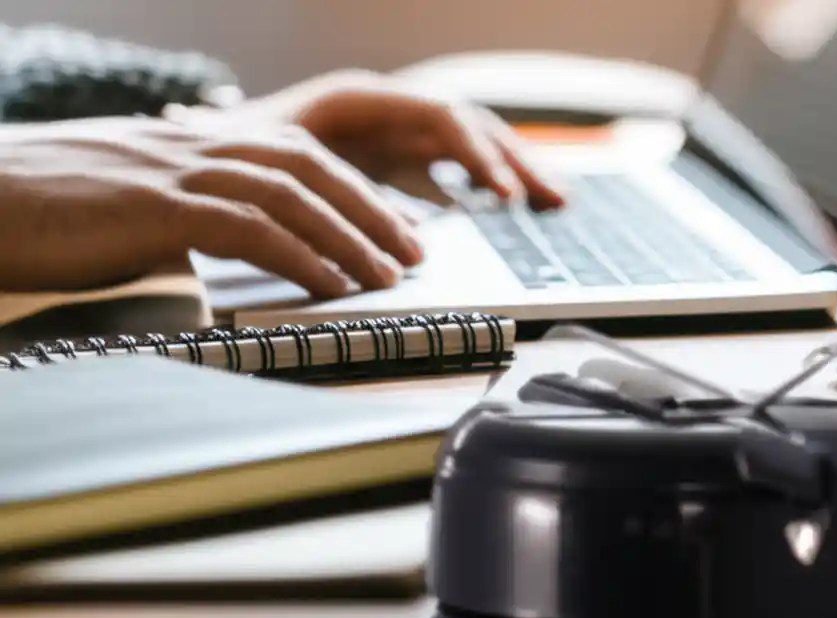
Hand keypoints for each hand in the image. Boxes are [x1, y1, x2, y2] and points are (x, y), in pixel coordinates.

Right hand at [0, 116, 421, 296]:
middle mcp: (190, 147)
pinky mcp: (151, 207)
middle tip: (414, 249)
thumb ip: (177, 210)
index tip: (388, 223)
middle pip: (307, 166)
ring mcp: (172, 172)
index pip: (290, 154)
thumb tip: (218, 239)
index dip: (348, 187)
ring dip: (349, 236)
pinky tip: (331, 285)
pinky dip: (299, 256)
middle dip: (370, 208)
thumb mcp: (122, 201)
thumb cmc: (36, 208)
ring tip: (389, 275)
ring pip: (289, 194)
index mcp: (188, 143)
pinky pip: (246, 227)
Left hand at [203, 69, 565, 209]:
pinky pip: (456, 165)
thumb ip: (315, 179)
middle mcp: (385, 111)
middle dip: (516, 161)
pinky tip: (513, 207)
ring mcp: (394, 133)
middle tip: (552, 201)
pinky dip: (488, 182)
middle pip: (471, 127)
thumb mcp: (267, 162)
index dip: (479, 154)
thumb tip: (384, 221)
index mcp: (360, 101)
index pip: (441, 116)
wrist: (207, 155)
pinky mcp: (396, 158)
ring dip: (513, 170)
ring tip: (554, 203)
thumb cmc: (234, 154)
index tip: (504, 196)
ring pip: (471, 144)